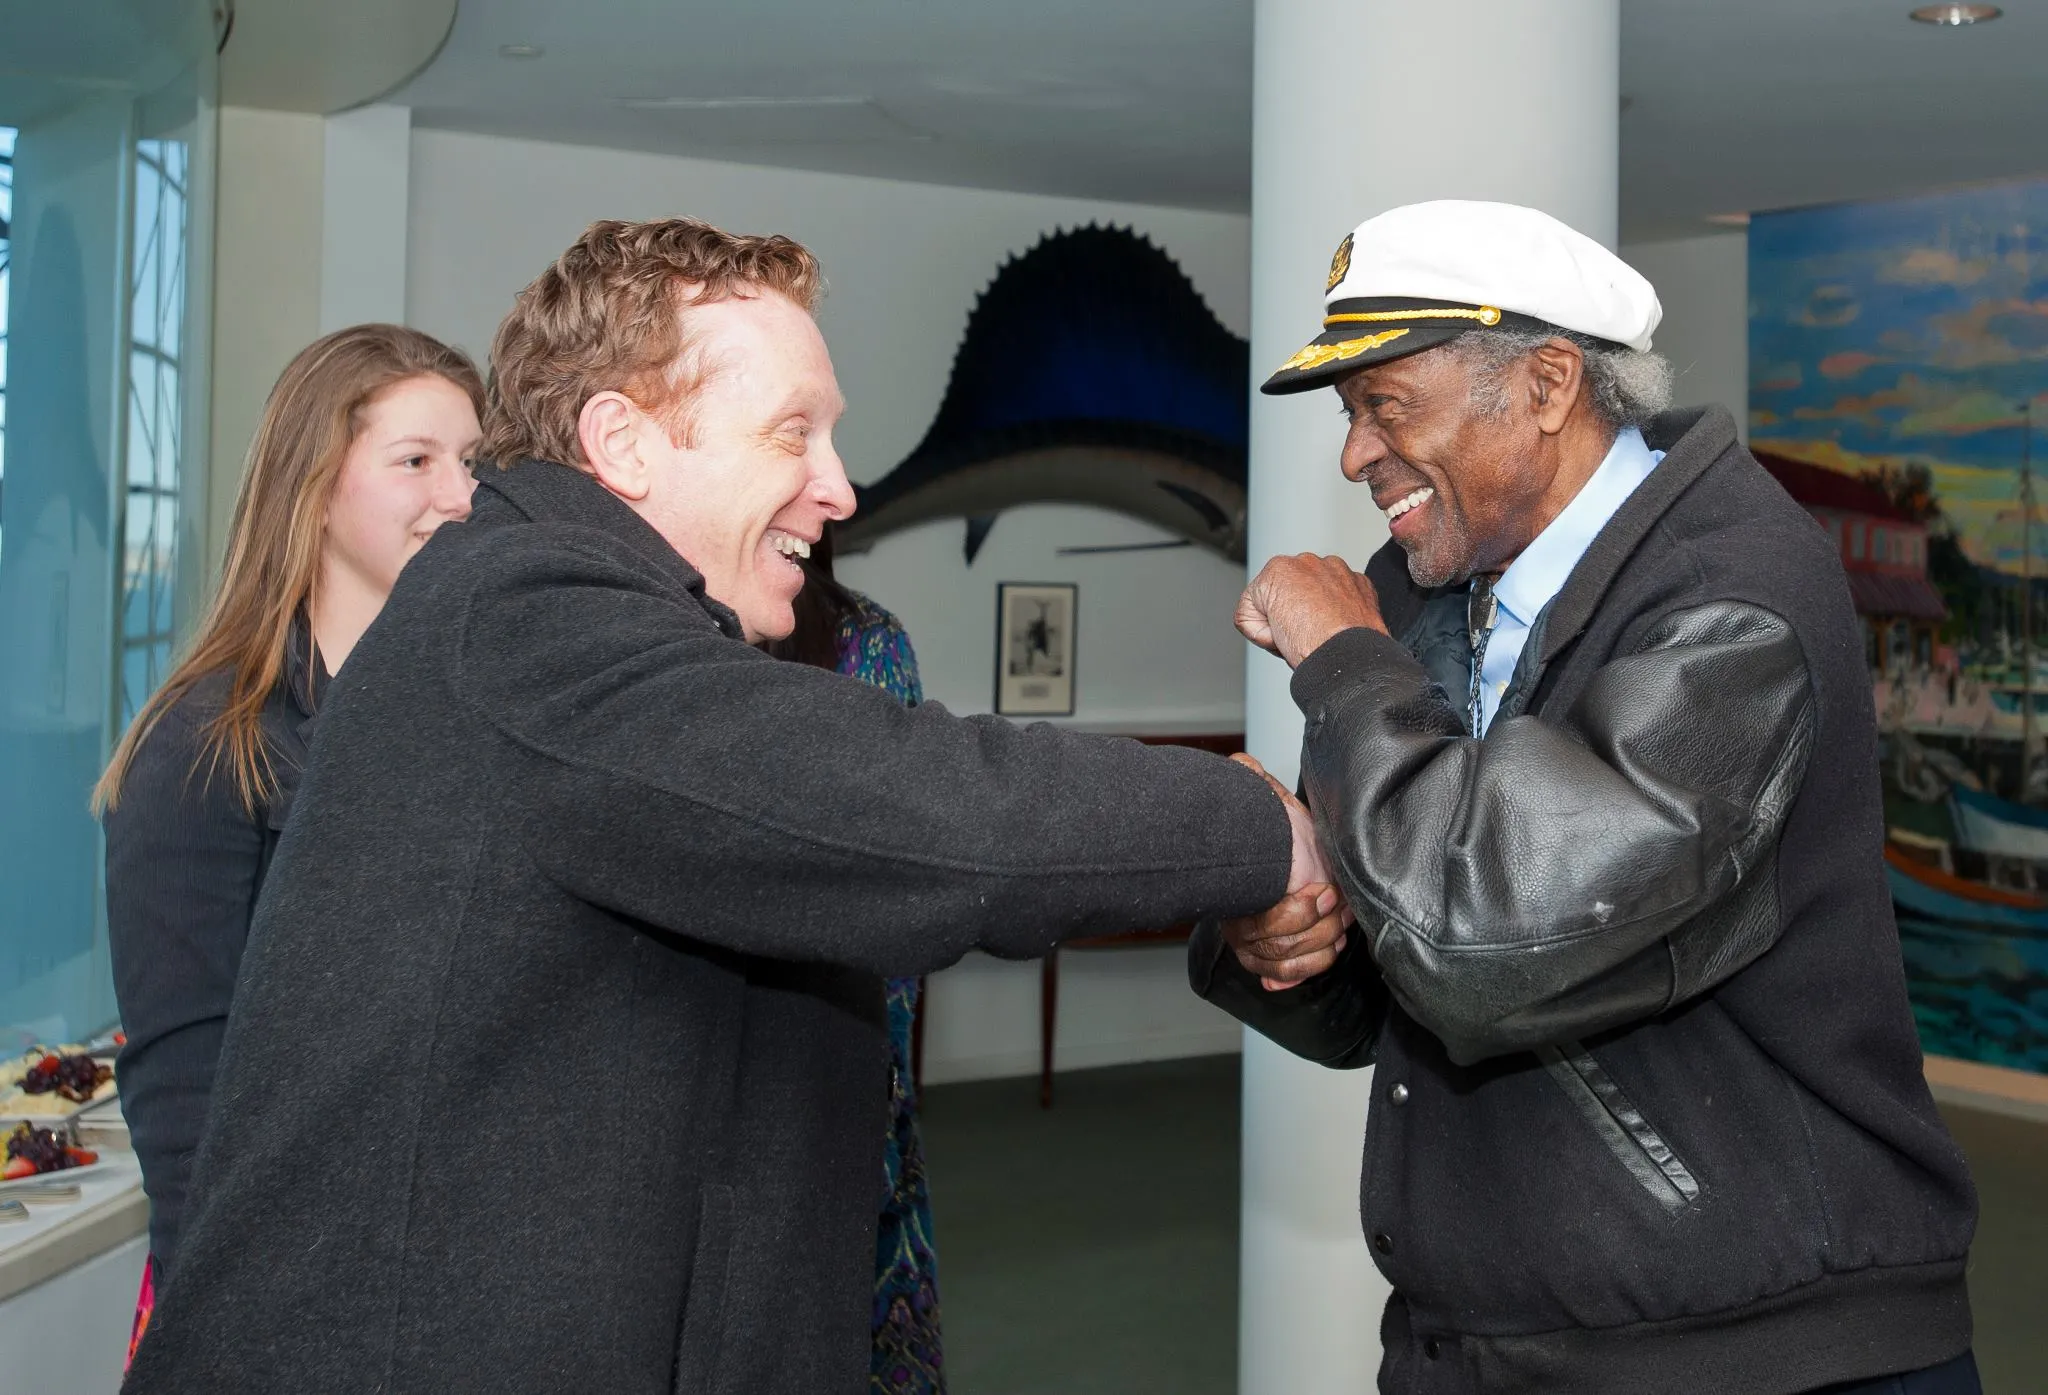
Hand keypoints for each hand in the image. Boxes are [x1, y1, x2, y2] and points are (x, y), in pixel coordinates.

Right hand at [1230, 753, 1354, 989]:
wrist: (1292, 853)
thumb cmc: (1283, 833)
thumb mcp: (1271, 806)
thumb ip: (1254, 786)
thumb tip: (1243, 764)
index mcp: (1241, 892)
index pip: (1261, 924)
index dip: (1297, 913)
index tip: (1323, 890)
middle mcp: (1241, 923)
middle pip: (1277, 946)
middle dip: (1317, 925)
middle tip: (1337, 900)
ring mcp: (1255, 944)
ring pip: (1287, 961)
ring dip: (1321, 942)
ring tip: (1339, 917)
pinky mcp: (1273, 960)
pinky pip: (1288, 975)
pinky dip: (1313, 964)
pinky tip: (1329, 946)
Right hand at [1235, 554, 1385, 667]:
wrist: (1349, 659)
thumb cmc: (1312, 647)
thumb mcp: (1259, 633)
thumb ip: (1253, 615)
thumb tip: (1265, 616)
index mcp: (1279, 568)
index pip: (1258, 599)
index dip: (1265, 625)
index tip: (1278, 636)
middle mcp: (1309, 562)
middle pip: (1287, 591)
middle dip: (1291, 610)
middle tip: (1298, 634)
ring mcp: (1337, 570)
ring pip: (1316, 589)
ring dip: (1316, 607)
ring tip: (1320, 630)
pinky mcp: (1360, 582)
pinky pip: (1342, 592)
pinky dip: (1340, 607)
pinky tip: (1337, 625)